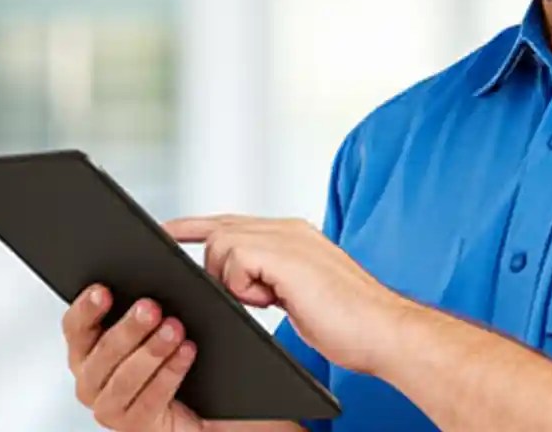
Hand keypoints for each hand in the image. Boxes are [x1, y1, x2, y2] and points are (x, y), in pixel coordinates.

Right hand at [63, 285, 202, 431]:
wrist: (201, 405)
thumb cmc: (174, 358)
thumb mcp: (156, 323)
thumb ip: (143, 303)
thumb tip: (150, 275)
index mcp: (88, 349)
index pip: (75, 326)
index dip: (86, 308)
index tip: (104, 290)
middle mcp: (91, 379)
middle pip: (101, 352)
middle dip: (128, 328)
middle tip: (151, 307)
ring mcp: (109, 406)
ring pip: (124, 378)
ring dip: (151, 351)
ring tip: (175, 330)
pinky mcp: (132, 427)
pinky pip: (149, 400)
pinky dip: (169, 374)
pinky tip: (185, 353)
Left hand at [163, 215, 412, 373]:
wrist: (382, 329)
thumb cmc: (347, 322)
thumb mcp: (298, 294)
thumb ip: (269, 279)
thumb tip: (236, 283)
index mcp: (292, 236)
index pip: (234, 222)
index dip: (198, 226)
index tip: (169, 231)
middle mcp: (288, 229)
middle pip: (221, 226)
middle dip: (191, 239)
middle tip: (175, 254)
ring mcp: (286, 237)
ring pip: (223, 242)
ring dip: (232, 278)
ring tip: (267, 299)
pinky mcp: (283, 253)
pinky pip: (236, 258)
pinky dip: (244, 284)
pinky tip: (273, 298)